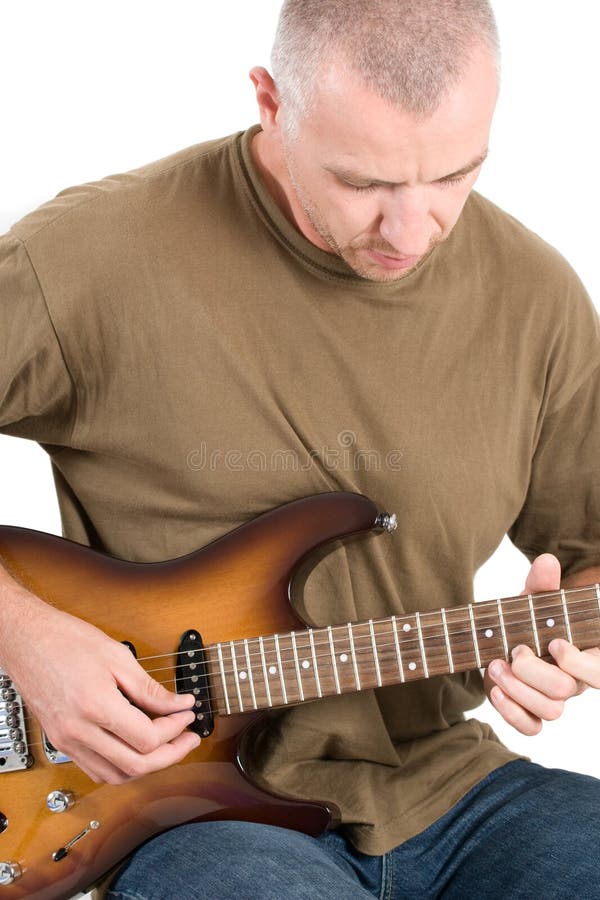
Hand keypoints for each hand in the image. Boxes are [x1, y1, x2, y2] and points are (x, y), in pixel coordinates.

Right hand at [3, 588, 199, 782]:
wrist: (27, 640)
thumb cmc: (66, 641)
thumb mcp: (118, 657)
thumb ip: (150, 689)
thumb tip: (178, 705)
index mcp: (95, 706)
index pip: (147, 739)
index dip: (175, 730)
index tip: (187, 715)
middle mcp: (78, 731)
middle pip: (136, 766)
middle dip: (170, 755)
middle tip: (188, 738)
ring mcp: (67, 741)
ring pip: (115, 776)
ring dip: (147, 767)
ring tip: (167, 746)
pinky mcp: (61, 743)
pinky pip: (95, 770)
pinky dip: (121, 768)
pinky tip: (136, 750)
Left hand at [483, 553, 599, 734]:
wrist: (500, 639)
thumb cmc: (526, 620)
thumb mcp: (532, 600)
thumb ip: (541, 584)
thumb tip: (547, 561)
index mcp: (583, 655)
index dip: (579, 664)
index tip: (553, 643)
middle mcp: (572, 682)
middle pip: (566, 692)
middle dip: (535, 672)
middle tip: (514, 651)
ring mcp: (552, 700)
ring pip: (550, 712)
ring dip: (518, 690)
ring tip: (495, 666)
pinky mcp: (529, 712)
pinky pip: (531, 727)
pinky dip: (511, 712)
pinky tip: (494, 690)